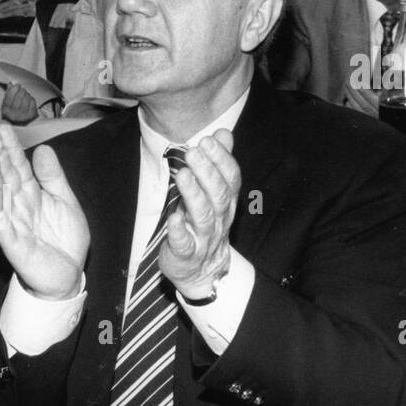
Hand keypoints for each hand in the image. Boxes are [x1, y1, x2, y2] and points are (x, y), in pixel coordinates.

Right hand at [0, 83, 39, 123]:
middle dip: (21, 90)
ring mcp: (23, 115)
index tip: (16, 85)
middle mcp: (14, 114)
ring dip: (26, 94)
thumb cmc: (13, 112)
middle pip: (19, 96)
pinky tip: (28, 101)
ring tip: (25, 96)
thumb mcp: (7, 104)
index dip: (13, 89)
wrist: (20, 125)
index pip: (9, 97)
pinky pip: (32, 101)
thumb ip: (8, 93)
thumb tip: (10, 84)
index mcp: (6, 111)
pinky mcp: (31, 115)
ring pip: (26, 97)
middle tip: (22, 90)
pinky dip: (31, 99)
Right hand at [0, 121, 88, 299]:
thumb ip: (54, 177)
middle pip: (5, 176)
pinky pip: (2, 226)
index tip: (3, 127)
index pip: (17, 166)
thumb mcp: (66, 202)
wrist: (67, 277)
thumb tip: (43, 149)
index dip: (10, 147)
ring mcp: (13, 224)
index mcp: (31, 194)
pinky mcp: (13, 244)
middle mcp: (18, 206)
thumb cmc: (64, 241)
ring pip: (0, 196)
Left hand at [157, 131, 240, 298]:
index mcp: (226, 203)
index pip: (231, 179)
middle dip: (207, 171)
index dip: (222, 159)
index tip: (209, 140)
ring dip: (193, 194)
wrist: (202, 272)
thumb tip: (224, 132)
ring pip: (204, 216)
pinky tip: (173, 216)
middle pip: (219, 195)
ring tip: (182, 175)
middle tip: (193, 151)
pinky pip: (185, 244)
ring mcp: (204, 238)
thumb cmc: (205, 226)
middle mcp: (219, 219)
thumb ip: (219, 162)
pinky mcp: (186, 255)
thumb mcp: (214, 193)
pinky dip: (179, 230)